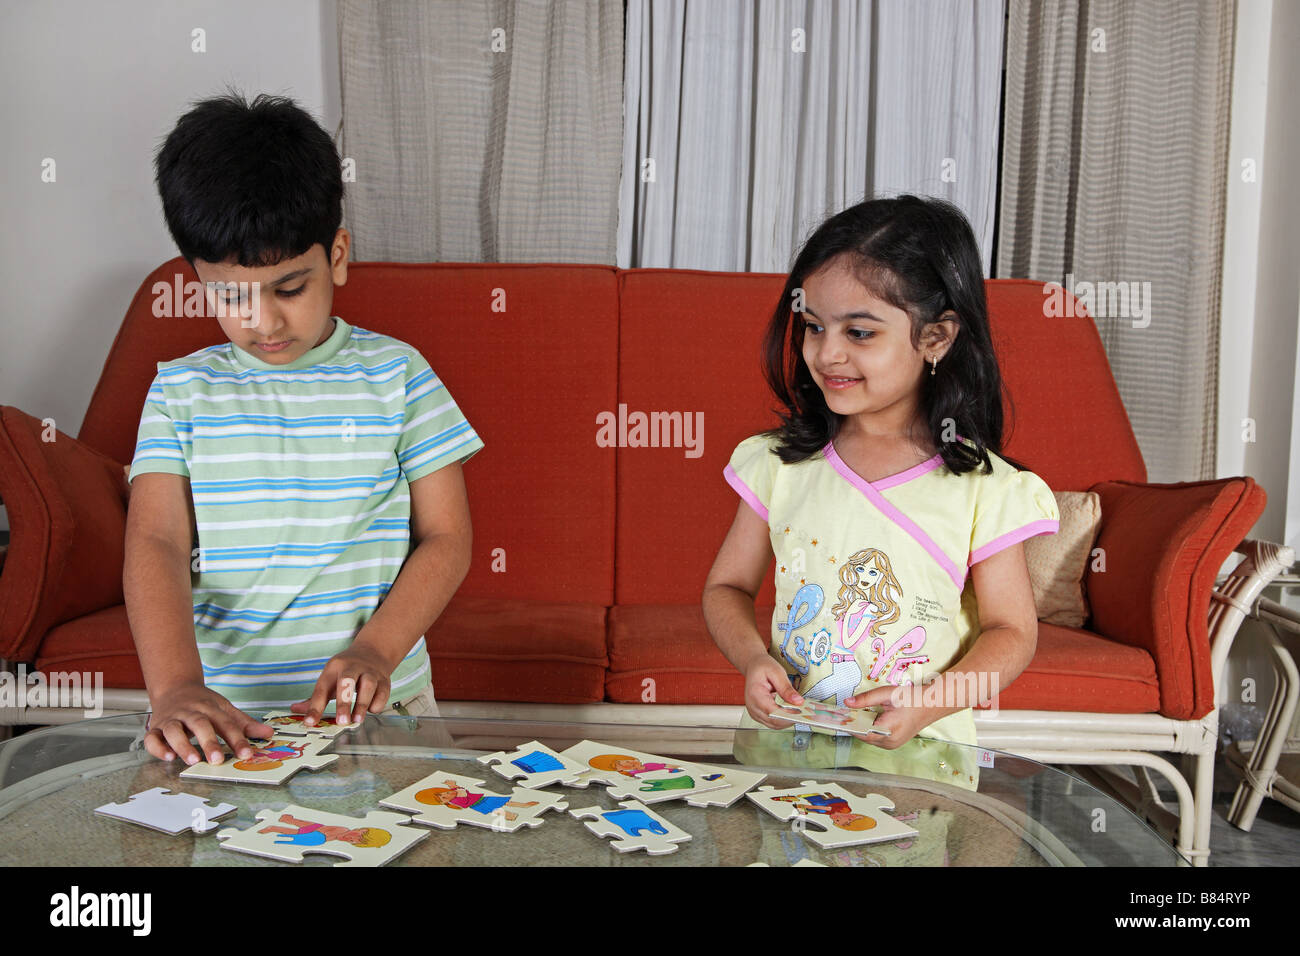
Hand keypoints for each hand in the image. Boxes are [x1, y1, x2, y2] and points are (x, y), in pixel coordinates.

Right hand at [144, 682, 273, 764]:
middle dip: (209, 743)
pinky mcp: (155, 728)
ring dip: (183, 745)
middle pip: (200, 725)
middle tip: (218, 759)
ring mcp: (172, 720)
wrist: (175, 687)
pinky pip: (152, 738)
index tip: (247, 754)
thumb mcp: (224, 708)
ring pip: (174, 731)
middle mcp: (190, 713)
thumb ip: (244, 724)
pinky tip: (168, 757)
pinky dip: (158, 748)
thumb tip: (268, 733)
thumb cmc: (202, 702)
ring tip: (194, 760)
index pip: (226, 723)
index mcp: (210, 708)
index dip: (238, 739)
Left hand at [291, 641, 394, 727]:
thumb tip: (295, 710)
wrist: (373, 652)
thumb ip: (315, 697)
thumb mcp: (329, 678)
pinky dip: (377, 704)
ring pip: (368, 686)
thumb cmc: (347, 670)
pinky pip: (383, 693)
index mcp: (334, 667)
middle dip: (344, 703)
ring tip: (357, 720)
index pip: (322, 688)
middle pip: (347, 681)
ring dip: (362, 704)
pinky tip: (370, 710)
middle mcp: (352, 667)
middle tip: (342, 721)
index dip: (315, 707)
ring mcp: (370, 672)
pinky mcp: (385, 679)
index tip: (309, 723)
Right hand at [743, 653, 803, 728]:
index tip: (801, 712)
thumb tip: (798, 701)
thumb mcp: (777, 672)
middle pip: (774, 721)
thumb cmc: (762, 667)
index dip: (788, 715)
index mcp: (755, 695)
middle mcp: (752, 706)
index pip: (772, 712)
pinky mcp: (758, 714)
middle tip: (804, 711)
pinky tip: (790, 711)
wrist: (754, 666)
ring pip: (774, 724)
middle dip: (790, 719)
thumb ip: (786, 688)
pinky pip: (772, 722)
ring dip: (787, 720)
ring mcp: (754, 711)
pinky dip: (782, 719)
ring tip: (799, 711)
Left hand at [845, 684, 945, 749]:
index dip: (848, 725)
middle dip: (853, 724)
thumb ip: (866, 699)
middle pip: (863, 736)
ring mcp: (892, 745)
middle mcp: (890, 742)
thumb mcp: (887, 694)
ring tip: (852, 715)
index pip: (861, 732)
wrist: (931, 705)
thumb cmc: (912, 699)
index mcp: (888, 731)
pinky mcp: (894, 743)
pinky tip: (867, 718)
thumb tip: (847, 703)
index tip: (836, 718)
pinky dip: (870, 729)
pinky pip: (876, 738)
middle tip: (841, 713)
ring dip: (862, 727)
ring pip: (869, 738)